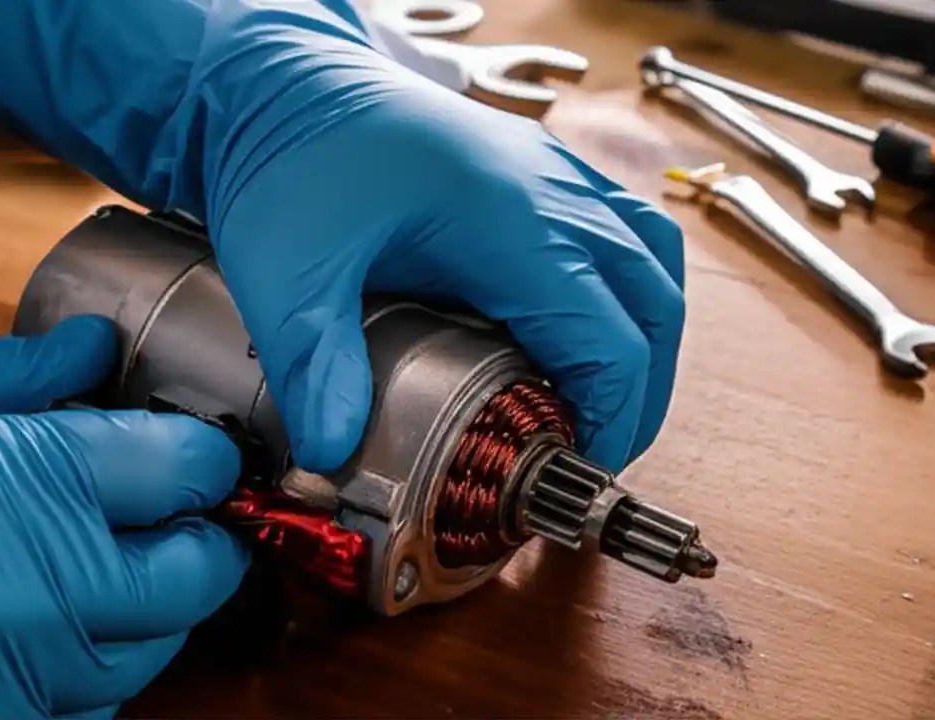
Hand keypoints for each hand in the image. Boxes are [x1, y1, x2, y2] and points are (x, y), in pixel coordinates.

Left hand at [0, 0, 685, 474]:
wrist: (281, 77)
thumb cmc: (288, 151)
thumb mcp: (283, 267)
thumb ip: (313, 362)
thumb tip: (334, 451)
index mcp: (508, 218)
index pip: (610, 337)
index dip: (612, 417)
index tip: (577, 467)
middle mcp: (550, 189)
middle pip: (654, 305)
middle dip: (641, 392)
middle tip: (595, 451)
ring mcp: (552, 172)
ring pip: (653, 264)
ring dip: (646, 340)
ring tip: (601, 400)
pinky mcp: (539, 169)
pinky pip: (625, 231)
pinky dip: (626, 294)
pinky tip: (579, 331)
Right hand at [0, 316, 246, 718]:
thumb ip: (14, 375)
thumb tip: (100, 346)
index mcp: (29, 484)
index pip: (193, 469)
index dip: (194, 456)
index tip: (174, 455)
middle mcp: (46, 595)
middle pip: (198, 572)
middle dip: (187, 540)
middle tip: (141, 518)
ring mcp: (22, 686)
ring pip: (152, 649)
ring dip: (136, 610)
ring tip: (64, 574)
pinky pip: (92, 713)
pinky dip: (83, 675)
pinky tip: (27, 637)